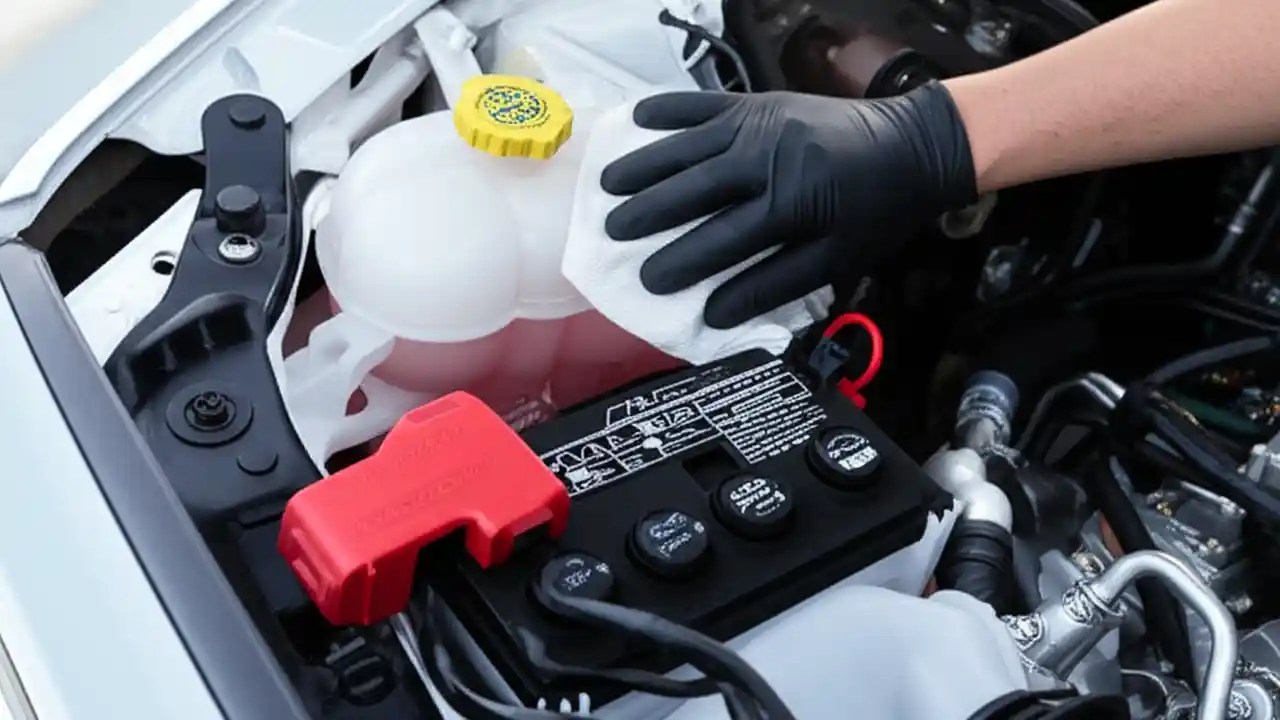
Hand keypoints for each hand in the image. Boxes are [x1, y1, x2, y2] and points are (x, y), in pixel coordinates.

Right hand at [601, 82, 975, 327]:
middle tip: (610, 231)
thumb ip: (774, 285)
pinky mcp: (759, 102)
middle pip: (693, 189)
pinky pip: (704, 105)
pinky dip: (669, 110)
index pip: (721, 239)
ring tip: (607, 184)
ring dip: (645, 164)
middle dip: (648, 212)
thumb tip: (715, 312)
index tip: (647, 282)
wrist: (913, 145)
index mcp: (790, 204)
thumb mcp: (836, 260)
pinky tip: (636, 119)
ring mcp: (760, 124)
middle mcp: (767, 158)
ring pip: (688, 146)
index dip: (680, 263)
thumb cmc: (876, 211)